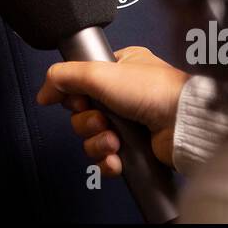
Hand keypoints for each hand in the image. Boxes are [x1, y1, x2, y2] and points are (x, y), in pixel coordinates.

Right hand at [36, 46, 189, 175]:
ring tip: (113, 140)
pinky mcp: (135, 147)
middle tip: (102, 120)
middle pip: (82, 112)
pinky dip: (107, 160)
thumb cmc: (154, 91)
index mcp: (119, 67)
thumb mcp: (99, 72)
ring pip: (92, 136)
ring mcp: (130, 121)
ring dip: (97, 142)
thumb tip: (44, 90)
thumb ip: (64, 75)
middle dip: (87, 122)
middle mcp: (124, 93)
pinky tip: (116, 156)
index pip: (80, 81)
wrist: (183, 123)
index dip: (73, 94)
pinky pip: (106, 157)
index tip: (77, 99)